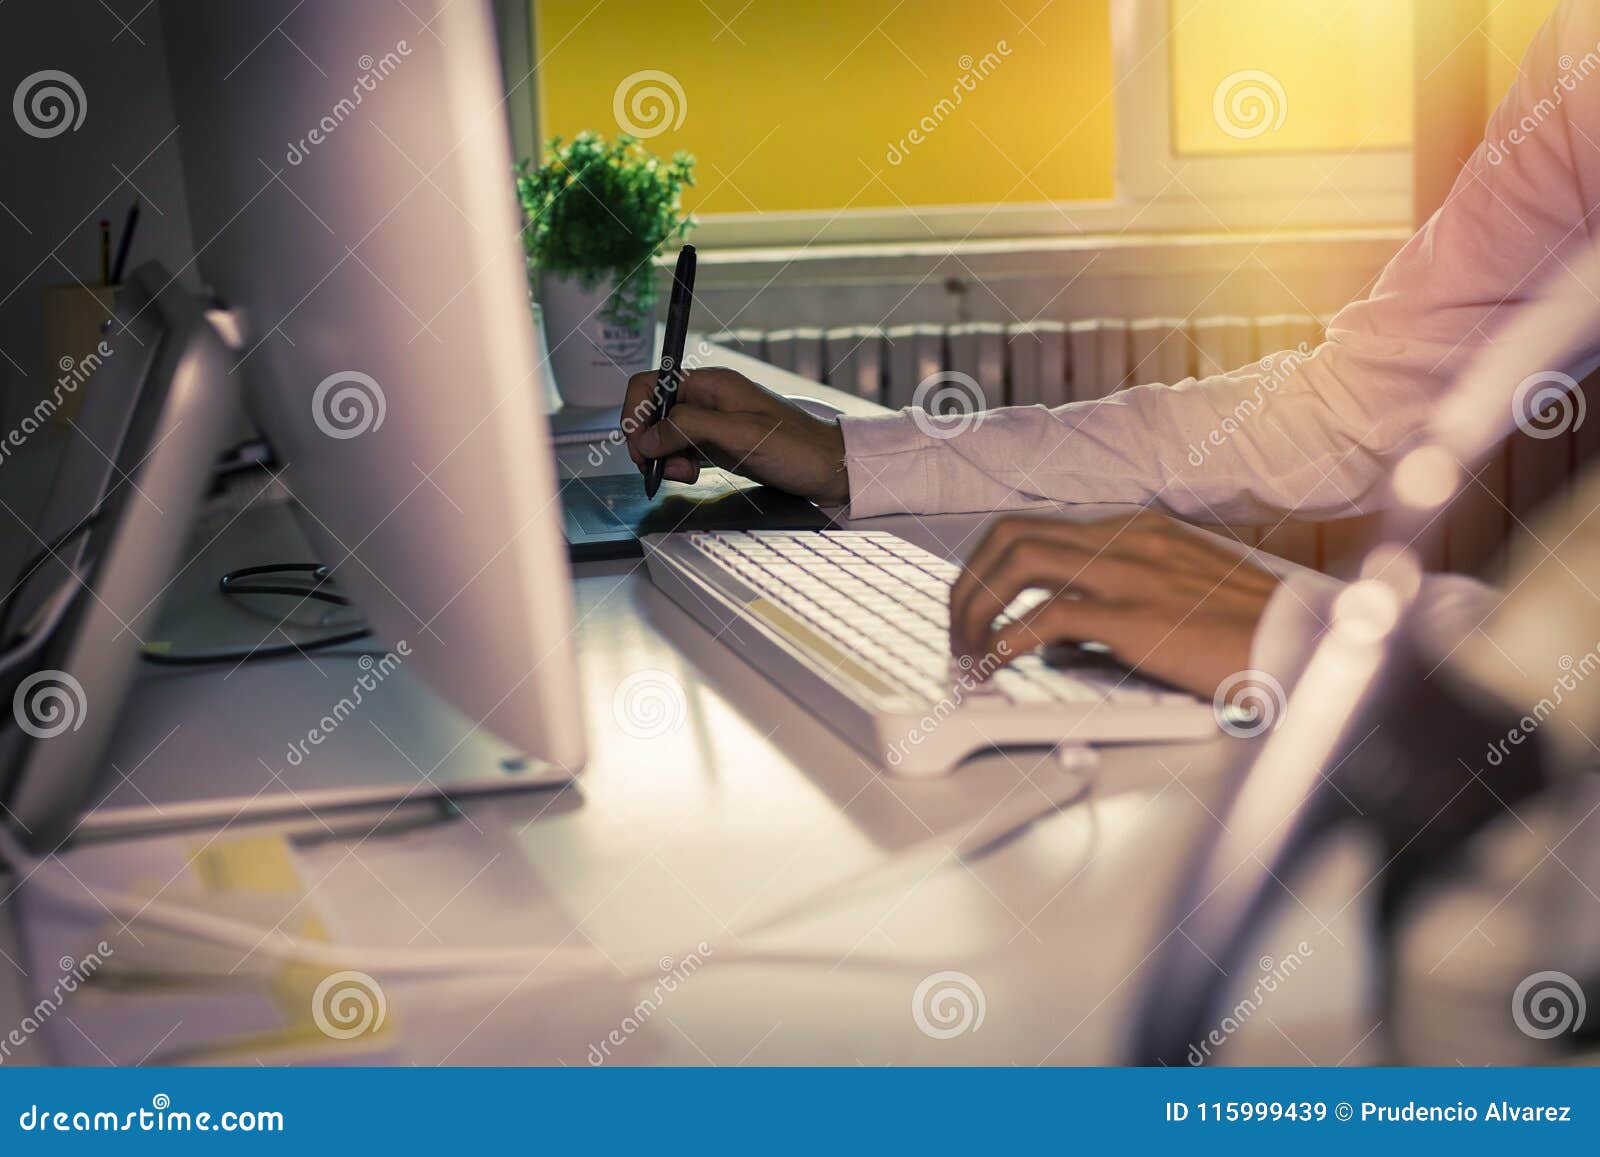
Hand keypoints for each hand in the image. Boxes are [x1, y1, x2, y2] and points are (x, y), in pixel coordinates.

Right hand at [622, 367, 850, 504]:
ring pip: (664, 434)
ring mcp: (712, 422)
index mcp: (710, 384)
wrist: (832, 468)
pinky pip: (682, 449)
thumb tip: (646, 437)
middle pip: (652, 411)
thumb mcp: (740, 435)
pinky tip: (691, 474)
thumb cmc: (797, 447)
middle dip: (648, 441)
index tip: (641, 449)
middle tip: (661, 468)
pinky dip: (678, 464)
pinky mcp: (718, 444)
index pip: (650, 385)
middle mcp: (707, 399)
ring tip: (684, 474)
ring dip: (663, 456)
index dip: (636, 415)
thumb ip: (689, 429)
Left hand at [948, 510, 1280, 698]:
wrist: (1304, 643)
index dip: (987, 567)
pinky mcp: (1136, 617)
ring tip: (968, 650)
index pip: (1033, 529)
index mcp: (1134, 529)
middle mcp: (1125, 539)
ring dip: (977, 607)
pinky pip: (1045, 618)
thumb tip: (1053, 637)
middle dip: (968, 582)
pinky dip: (1006, 642)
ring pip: (1017, 563)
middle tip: (957, 629)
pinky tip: (996, 665)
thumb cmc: (1246, 629)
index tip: (971, 605)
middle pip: (1010, 536)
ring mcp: (1129, 573)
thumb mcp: (1175, 594)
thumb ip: (1114, 601)